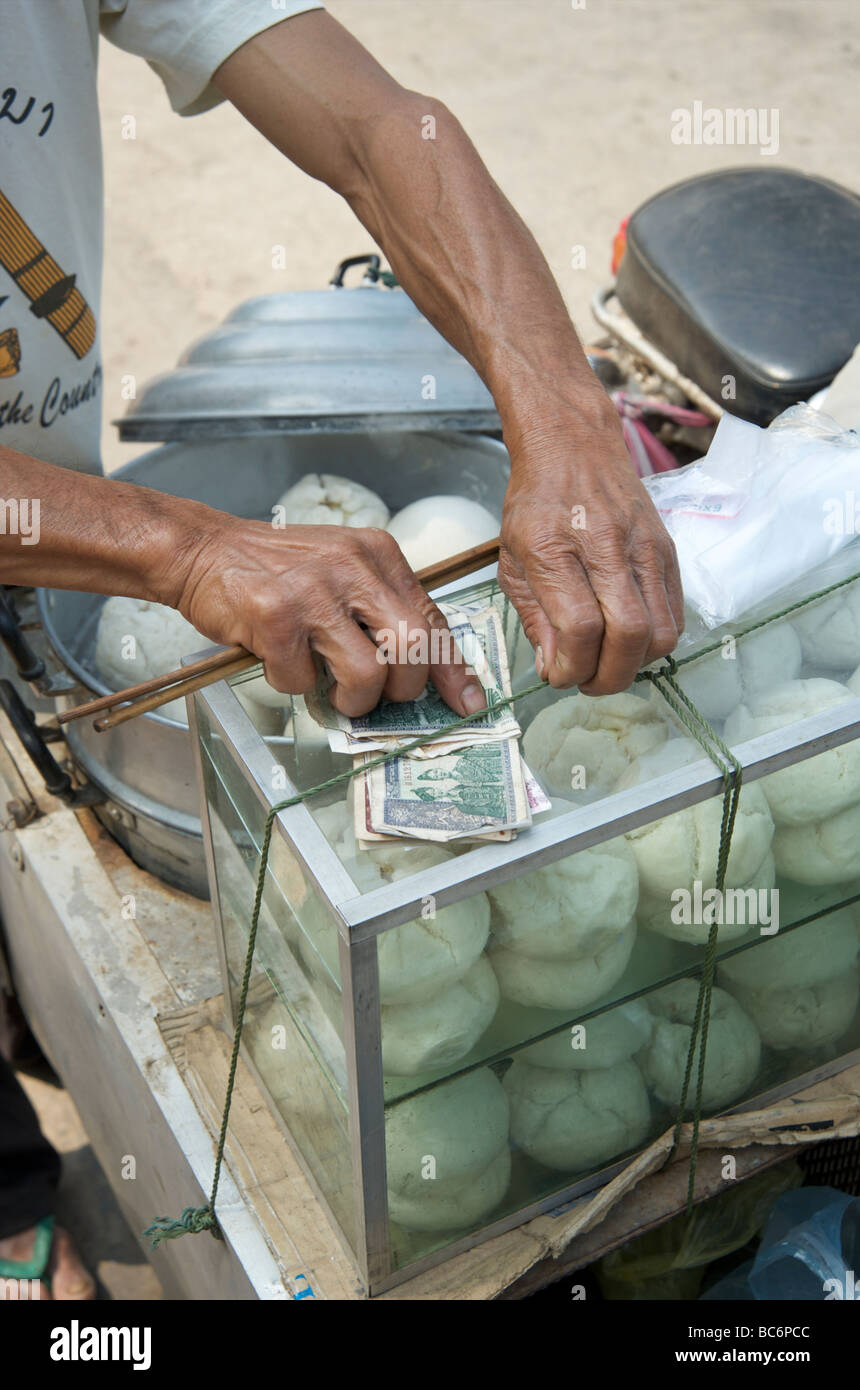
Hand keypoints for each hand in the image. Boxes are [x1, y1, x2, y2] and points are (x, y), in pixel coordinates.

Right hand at [173, 517, 485, 717]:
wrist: (202, 551)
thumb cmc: (274, 570)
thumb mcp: (341, 571)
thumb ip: (379, 610)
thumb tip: (418, 672)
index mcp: (378, 555)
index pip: (432, 618)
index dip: (451, 668)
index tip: (465, 700)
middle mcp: (353, 567)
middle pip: (412, 648)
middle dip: (401, 690)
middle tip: (375, 697)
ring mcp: (314, 590)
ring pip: (366, 674)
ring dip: (349, 698)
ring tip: (328, 687)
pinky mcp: (275, 615)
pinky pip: (302, 679)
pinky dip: (291, 683)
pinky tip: (277, 658)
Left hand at [499, 402, 683, 694]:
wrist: (574, 445)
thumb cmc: (537, 504)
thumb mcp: (512, 560)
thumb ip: (534, 619)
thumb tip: (555, 669)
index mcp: (555, 549)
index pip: (580, 627)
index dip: (572, 667)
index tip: (560, 675)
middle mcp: (606, 547)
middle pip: (629, 635)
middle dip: (609, 677)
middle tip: (587, 681)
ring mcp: (644, 548)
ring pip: (661, 632)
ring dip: (634, 664)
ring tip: (607, 662)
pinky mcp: (668, 551)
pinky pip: (675, 615)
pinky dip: (655, 642)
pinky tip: (627, 638)